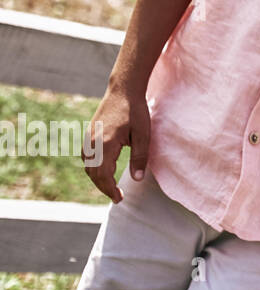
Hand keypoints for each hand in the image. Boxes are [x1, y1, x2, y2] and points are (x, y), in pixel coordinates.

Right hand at [83, 84, 149, 202]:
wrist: (122, 90)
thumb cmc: (135, 111)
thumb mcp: (143, 135)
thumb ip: (140, 157)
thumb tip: (137, 179)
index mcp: (105, 144)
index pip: (102, 175)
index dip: (110, 190)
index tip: (119, 199)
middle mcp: (92, 143)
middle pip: (93, 173)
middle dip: (104, 187)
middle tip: (117, 197)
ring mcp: (88, 139)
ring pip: (88, 166)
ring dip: (98, 179)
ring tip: (111, 187)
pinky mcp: (88, 135)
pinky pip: (87, 158)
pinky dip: (93, 168)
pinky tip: (104, 171)